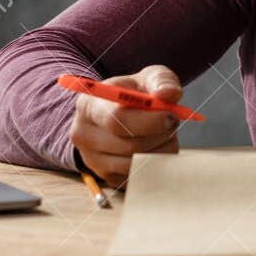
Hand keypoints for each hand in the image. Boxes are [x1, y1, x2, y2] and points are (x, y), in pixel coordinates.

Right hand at [69, 64, 182, 186]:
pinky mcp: (106, 177)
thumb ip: (161, 80)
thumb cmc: (134, 94)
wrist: (119, 113)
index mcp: (88, 105)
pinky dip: (156, 164)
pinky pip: (139, 177)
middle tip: (172, 124)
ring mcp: (92, 160)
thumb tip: (169, 93)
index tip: (171, 115)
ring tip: (165, 133)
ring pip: (136, 164)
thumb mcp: (148, 77)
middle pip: (129, 146)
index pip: (117, 120)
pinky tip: (156, 146)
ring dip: (161, 149)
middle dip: (160, 135)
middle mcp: (83, 135)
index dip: (149, 121)